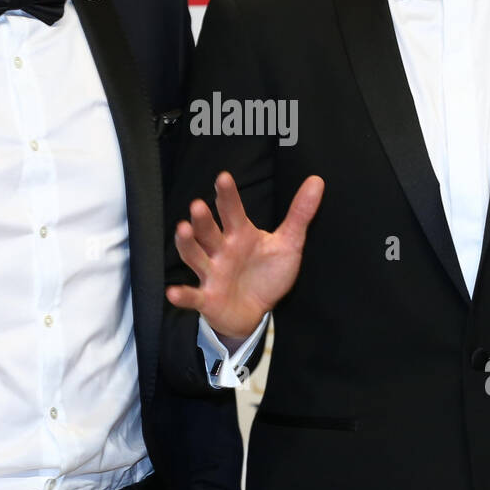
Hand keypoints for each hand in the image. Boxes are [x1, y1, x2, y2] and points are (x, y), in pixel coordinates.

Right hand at [167, 171, 324, 344]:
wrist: (255, 311)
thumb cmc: (267, 274)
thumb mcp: (288, 243)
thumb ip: (299, 214)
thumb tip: (317, 180)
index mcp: (240, 234)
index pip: (232, 211)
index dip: (227, 195)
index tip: (223, 177)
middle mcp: (221, 251)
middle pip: (208, 232)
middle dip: (202, 219)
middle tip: (197, 205)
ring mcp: (212, 274)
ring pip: (195, 256)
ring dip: (187, 244)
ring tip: (182, 229)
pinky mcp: (207, 298)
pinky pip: (193, 296)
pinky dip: (182, 295)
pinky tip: (172, 292)